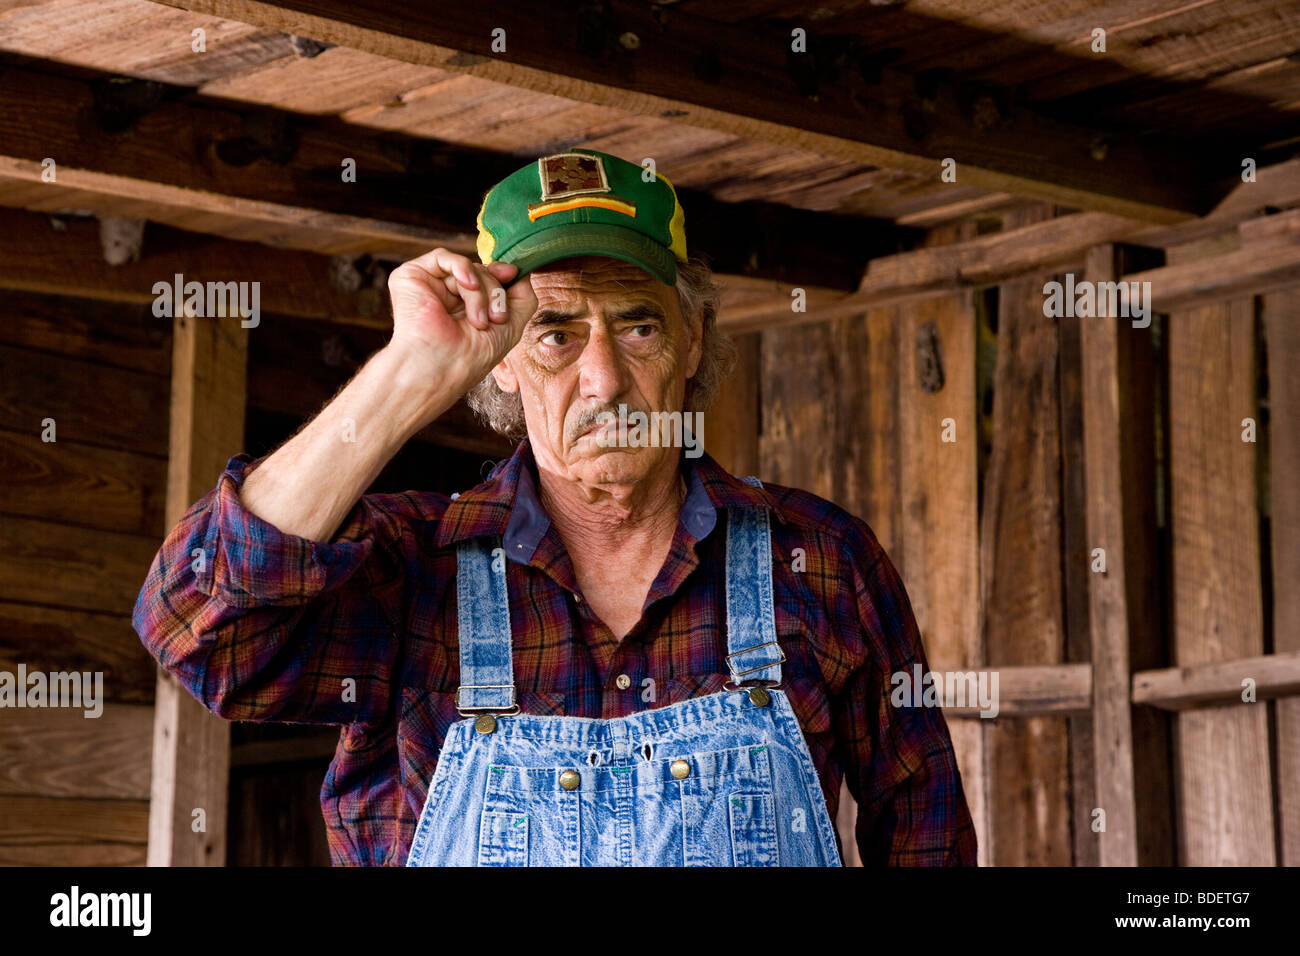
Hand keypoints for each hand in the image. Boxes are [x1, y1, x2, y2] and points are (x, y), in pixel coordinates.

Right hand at [385, 247, 536, 390]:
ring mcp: (431, 285)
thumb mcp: (511, 326)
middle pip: (484, 272)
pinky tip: (468, 285)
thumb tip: (521, 268)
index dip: (505, 275)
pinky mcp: (412, 277)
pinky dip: (463, 268)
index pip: (491, 278)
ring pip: (469, 267)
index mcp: (467, 307)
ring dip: (482, 292)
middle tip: (496, 318)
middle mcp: (449, 295)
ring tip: (478, 320)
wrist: (440, 369)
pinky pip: (444, 256)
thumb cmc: (471, 357)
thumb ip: (523, 296)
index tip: (513, 276)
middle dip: (496, 292)